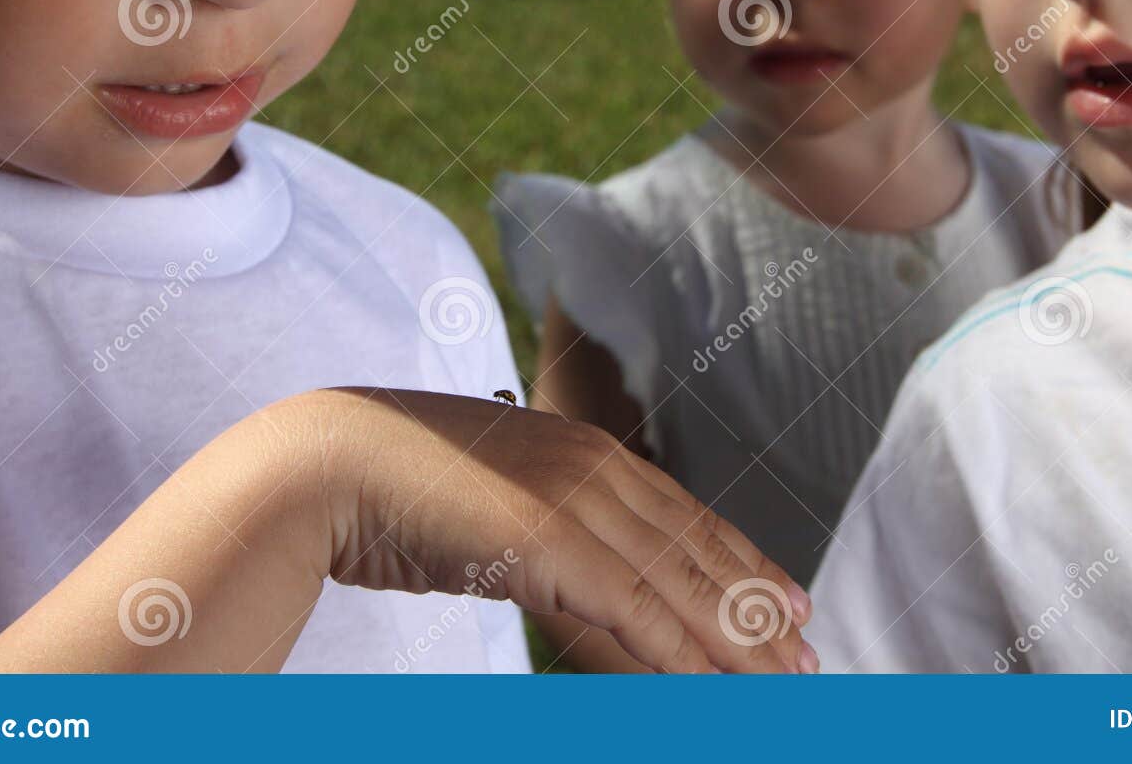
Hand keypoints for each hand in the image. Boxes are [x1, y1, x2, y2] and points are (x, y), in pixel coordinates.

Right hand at [271, 387, 816, 673]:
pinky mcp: (548, 538)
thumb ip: (546, 530)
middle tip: (807, 649)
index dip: (741, 559)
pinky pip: (635, 609)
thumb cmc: (394, 485)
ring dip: (738, 638)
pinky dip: (683, 652)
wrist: (324, 463)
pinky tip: (717, 685)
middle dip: (758, 601)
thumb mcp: (493, 504)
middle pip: (697, 546)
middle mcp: (592, 463)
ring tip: (786, 681)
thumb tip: (577, 571)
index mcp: (582, 447)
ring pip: (680, 581)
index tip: (787, 595)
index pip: (685, 513)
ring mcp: (572, 496)